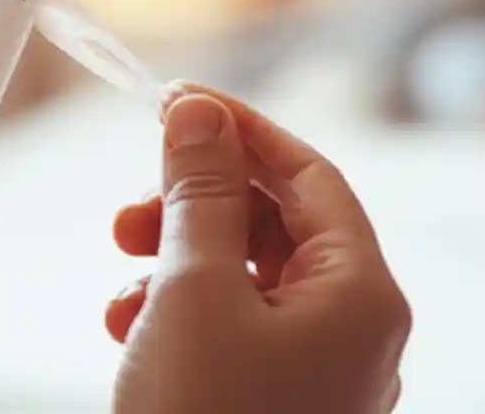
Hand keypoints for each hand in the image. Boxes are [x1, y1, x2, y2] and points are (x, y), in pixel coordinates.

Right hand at [105, 86, 410, 412]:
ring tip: (123, 276)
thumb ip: (202, 192)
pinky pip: (234, 330)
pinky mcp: (278, 399)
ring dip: (176, 261)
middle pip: (275, 225)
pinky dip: (181, 314)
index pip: (310, 175)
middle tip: (131, 210)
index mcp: (361, 295)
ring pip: (246, 277)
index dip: (240, 129)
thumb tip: (201, 111)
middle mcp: (354, 332)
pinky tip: (129, 324)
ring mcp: (320, 371)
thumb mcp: (195, 289)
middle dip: (194, 207)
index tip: (175, 101)